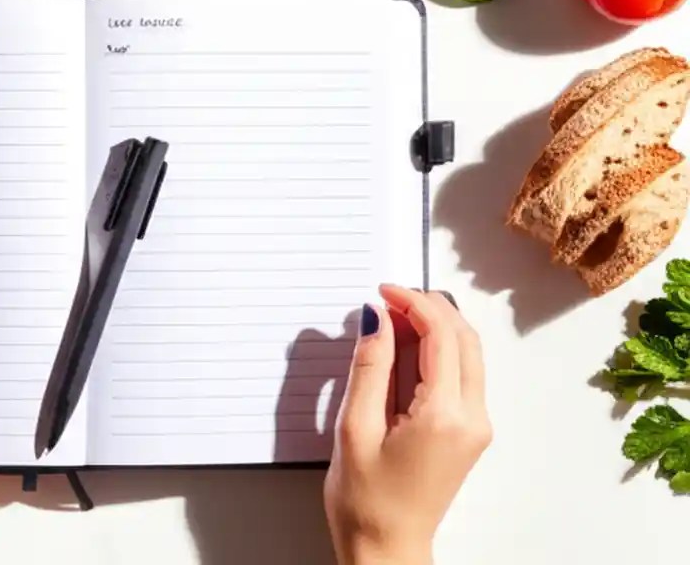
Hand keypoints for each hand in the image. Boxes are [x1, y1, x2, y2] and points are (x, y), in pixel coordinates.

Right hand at [323, 285, 491, 564]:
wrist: (387, 548)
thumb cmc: (365, 500)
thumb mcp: (354, 428)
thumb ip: (368, 367)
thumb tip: (376, 318)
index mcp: (444, 416)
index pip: (442, 336)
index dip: (413, 303)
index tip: (383, 292)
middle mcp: (472, 418)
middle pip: (465, 339)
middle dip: (430, 308)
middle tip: (389, 299)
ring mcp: (476, 426)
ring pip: (468, 354)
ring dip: (436, 328)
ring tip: (393, 321)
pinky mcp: (469, 432)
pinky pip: (462, 376)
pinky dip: (438, 352)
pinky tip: (405, 351)